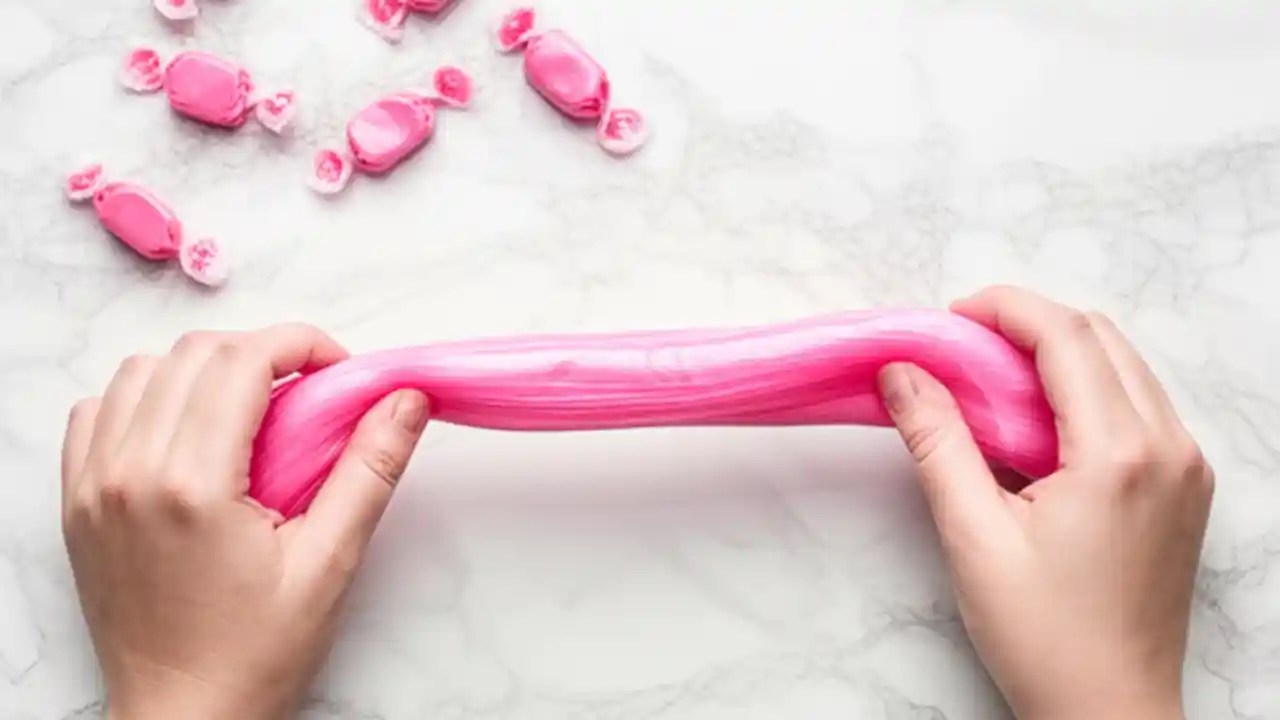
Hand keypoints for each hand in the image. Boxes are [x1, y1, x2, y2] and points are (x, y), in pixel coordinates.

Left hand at [61, 325, 429, 719]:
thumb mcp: (329, 562)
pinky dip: (144, 399)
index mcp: (193, 485)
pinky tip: (184, 430)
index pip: (242, 360)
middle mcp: (130, 473)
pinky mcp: (77, 503)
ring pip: (139, 372)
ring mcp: (93, 487)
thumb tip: (406, 398)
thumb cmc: (257, 652)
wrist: (184, 717)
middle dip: (260, 352)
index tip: (337, 369)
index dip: (300, 344)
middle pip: (193, 354)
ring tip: (247, 407)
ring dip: (200, 370)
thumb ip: (370, 469)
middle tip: (305, 390)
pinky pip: (96, 413)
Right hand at [878, 287, 1211, 719]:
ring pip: (1125, 367)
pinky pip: (1140, 406)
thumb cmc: (1044, 637)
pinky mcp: (1185, 490)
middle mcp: (1170, 449)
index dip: (1005, 309)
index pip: (1067, 337)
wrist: (1109, 710)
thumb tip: (902, 373)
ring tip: (992, 381)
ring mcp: (1186, 469)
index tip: (951, 317)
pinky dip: (1088, 390)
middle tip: (964, 346)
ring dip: (1060, 354)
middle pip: (1102, 339)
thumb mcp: (974, 536)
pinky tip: (1038, 423)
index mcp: (1120, 455)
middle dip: (1031, 324)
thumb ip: (936, 441)